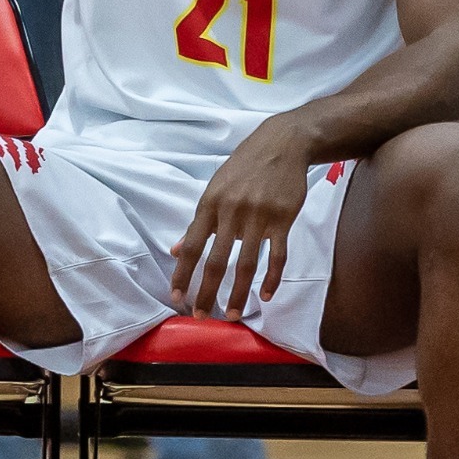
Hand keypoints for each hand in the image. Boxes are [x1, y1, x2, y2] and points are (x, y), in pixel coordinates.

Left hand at [169, 120, 310, 319]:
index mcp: (210, 204)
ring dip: (238, 293)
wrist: (283, 143)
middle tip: (201, 315)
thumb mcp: (216, 187)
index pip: (191, 246)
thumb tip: (176, 250)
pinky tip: (266, 295)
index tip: (176, 297)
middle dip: (207, 292)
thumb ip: (198, 221)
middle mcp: (232, 212)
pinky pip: (277, 255)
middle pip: (216, 260)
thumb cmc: (245, 166)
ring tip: (233, 314)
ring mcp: (259, 216)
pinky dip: (272, 278)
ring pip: (247, 263)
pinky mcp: (283, 219)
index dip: (182, 274)